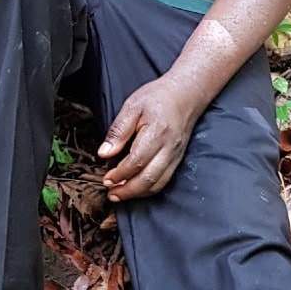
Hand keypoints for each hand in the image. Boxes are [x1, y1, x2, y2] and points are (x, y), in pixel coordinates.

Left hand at [98, 76, 204, 201]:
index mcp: (157, 133)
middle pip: (149, 179)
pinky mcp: (177, 159)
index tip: (106, 179)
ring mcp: (175, 156)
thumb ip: (118, 131)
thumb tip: (104, 153)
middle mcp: (169, 148)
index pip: (137, 161)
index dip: (120, 174)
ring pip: (158, 184)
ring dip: (138, 193)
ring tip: (120, 194)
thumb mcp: (132, 106)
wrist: (186, 95)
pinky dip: (149, 189)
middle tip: (111, 194)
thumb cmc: (158, 97)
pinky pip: (164, 180)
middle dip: (128, 191)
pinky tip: (136, 188)